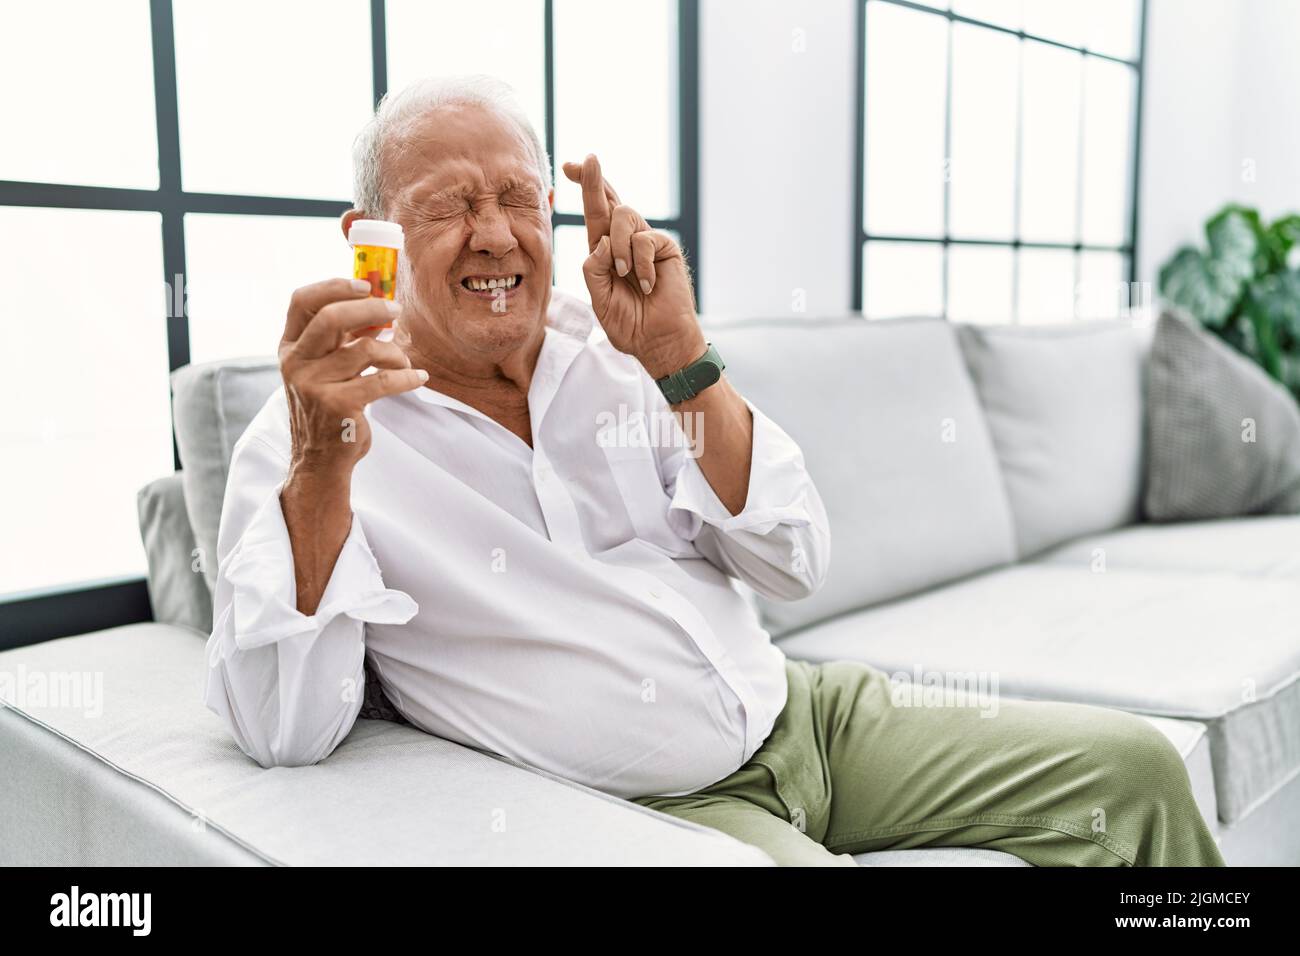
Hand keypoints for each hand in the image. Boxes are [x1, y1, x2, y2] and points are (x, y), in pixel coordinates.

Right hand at [279, 278, 428, 476]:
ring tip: (403, 361)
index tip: (365, 285)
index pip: (302, 301)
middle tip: (396, 311)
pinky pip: (382, 380)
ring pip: (365, 349)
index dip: (334, 286)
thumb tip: (376, 302)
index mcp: (290, 347)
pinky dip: (407, 376)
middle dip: (370, 308)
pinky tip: (418, 378)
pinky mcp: (337, 405)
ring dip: (394, 352)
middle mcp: (295, 363)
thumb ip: (343, 336)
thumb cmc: (329, 406)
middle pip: (331, 317)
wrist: (321, 458)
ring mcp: (313, 385)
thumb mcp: (326, 367)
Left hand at [563, 154, 704, 379]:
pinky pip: (644, 238)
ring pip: (623, 215)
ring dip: (618, 245)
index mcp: (605, 251)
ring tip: (623, 274)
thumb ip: (593, 268)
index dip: (583, 187)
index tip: (569, 166)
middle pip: (608, 200)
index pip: (593, 214)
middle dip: (594, 180)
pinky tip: (646, 285)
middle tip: (587, 160)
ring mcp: (646, 241)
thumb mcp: (598, 297)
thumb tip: (603, 239)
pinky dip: (640, 264)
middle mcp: (625, 241)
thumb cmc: (629, 323)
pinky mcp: (665, 247)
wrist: (658, 341)